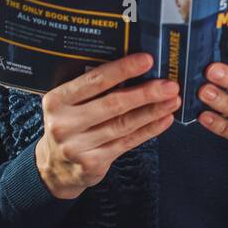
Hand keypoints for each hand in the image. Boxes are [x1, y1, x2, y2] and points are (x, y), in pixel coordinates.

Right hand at [35, 52, 180, 199]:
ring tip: (173, 100)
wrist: (54, 167)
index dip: (123, 69)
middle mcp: (64, 123)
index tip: (147, 60)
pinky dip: (149, 130)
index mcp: (57, 100)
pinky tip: (164, 119)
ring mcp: (77, 146)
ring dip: (152, 111)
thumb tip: (134, 66)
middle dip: (145, 93)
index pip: (94, 81)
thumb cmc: (68, 124)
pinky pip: (127, 143)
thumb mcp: (67, 103)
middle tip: (170, 85)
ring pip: (123, 125)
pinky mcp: (92, 164)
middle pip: (112, 104)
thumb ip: (92, 88)